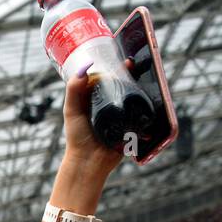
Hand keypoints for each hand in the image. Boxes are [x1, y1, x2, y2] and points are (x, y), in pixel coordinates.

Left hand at [60, 58, 132, 177]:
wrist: (89, 162)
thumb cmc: (77, 137)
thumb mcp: (72, 111)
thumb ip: (74, 90)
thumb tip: (84, 68)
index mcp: (95, 99)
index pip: (106, 78)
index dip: (114, 67)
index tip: (120, 59)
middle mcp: (109, 105)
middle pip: (122, 85)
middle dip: (130, 74)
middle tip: (133, 65)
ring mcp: (121, 115)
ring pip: (133, 97)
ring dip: (139, 86)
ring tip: (142, 75)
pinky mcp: (131, 126)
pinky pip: (140, 112)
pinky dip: (144, 103)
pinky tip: (149, 92)